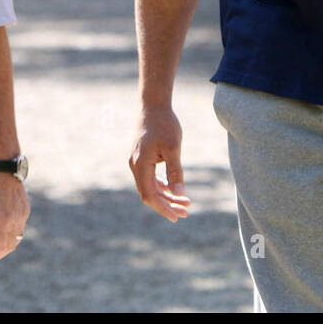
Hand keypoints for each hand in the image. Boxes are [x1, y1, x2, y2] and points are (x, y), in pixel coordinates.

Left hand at [0, 171, 29, 260]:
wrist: (4, 168)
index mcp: (3, 219)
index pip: (0, 246)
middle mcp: (16, 219)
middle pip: (10, 246)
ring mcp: (23, 214)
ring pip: (17, 239)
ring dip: (6, 245)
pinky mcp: (26, 210)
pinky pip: (20, 228)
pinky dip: (12, 235)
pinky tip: (2, 230)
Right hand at [129, 105, 190, 220]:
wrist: (153, 106)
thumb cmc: (164, 124)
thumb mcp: (173, 148)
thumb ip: (175, 172)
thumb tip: (179, 194)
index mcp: (141, 164)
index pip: (150, 195)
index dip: (163, 208)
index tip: (177, 217)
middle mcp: (135, 166)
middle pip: (150, 194)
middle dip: (168, 205)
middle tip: (187, 211)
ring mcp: (137, 162)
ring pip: (151, 187)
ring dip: (167, 196)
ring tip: (186, 203)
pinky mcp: (142, 159)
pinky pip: (151, 178)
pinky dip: (163, 186)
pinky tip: (175, 190)